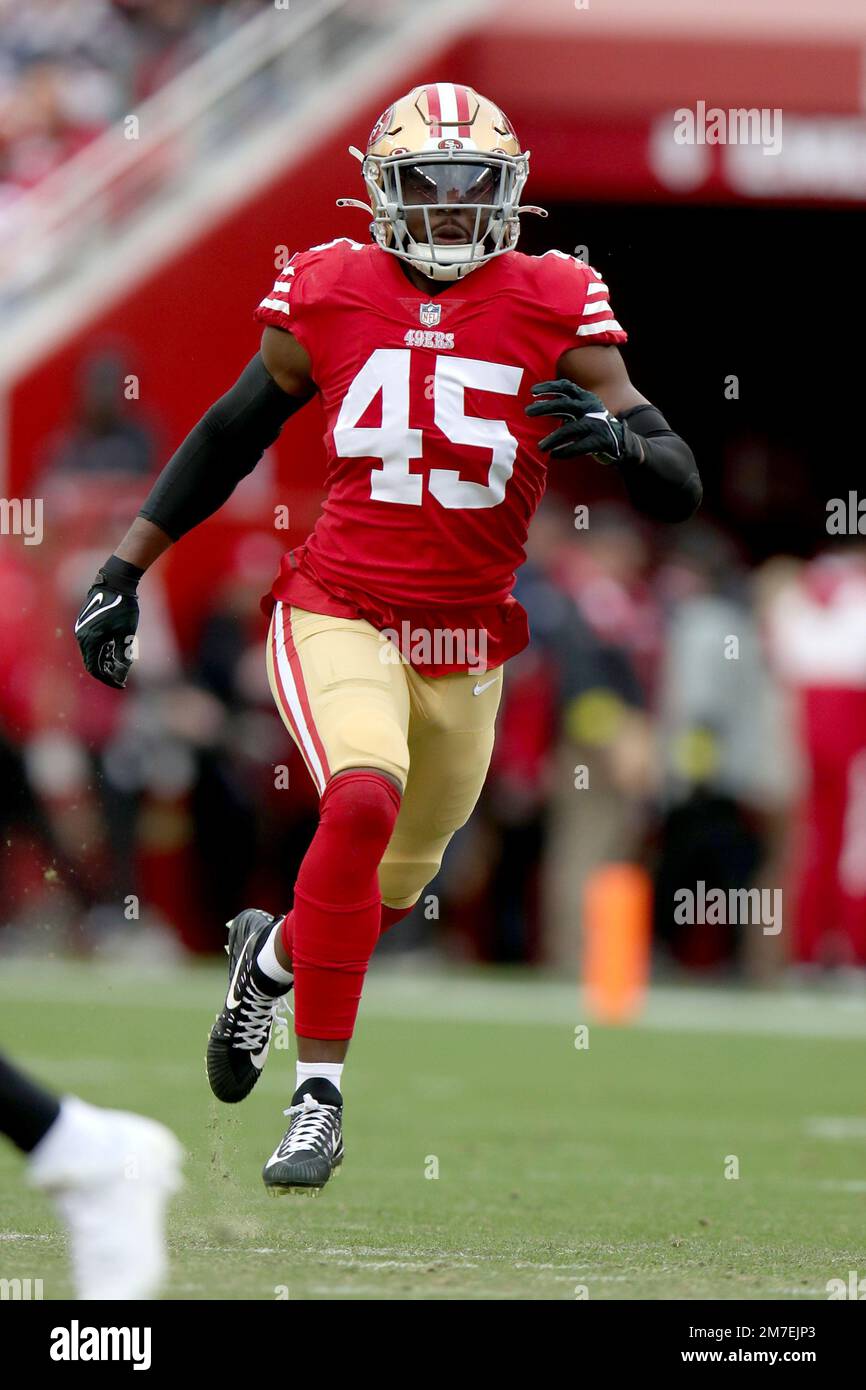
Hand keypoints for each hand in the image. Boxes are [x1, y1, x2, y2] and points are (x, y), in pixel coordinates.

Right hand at [74, 563, 140, 688]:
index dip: (108, 679)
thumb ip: (122, 655)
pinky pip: (92, 643)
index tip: (122, 685)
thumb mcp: (126, 633)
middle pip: (92, 662)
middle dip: (108, 671)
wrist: (115, 582)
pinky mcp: (86, 623)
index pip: (94, 669)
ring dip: (106, 661)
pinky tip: (115, 650)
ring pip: (92, 652)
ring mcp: (82, 629)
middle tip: (124, 676)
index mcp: (89, 640)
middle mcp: (82, 636)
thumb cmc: (122, 607)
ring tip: (122, 664)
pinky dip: (103, 650)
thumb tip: (121, 674)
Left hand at [525, 379, 626, 461]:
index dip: (549, 387)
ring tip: (540, 447)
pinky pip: (579, 446)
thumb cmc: (595, 427)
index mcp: (586, 398)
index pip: (566, 387)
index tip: (532, 392)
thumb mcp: (581, 412)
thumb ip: (564, 409)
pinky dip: (565, 451)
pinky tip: (554, 455)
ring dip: (553, 439)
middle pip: (565, 404)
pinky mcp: (601, 440)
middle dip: (545, 407)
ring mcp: (597, 424)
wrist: (623, 443)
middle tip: (527, 412)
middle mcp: (591, 408)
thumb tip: (537, 406)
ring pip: (570, 429)